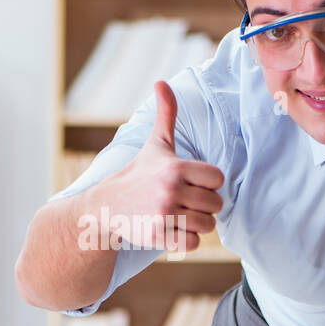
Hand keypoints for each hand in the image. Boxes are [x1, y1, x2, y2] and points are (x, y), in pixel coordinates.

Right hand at [100, 81, 224, 252]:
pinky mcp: (158, 236)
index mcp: (175, 167)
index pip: (218, 179)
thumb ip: (166, 114)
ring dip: (198, 224)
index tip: (193, 183)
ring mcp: (164, 214)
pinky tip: (174, 230)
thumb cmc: (138, 174)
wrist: (106, 206)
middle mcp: (170, 190)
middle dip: (205, 205)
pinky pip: (193, 243)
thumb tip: (161, 81)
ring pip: (207, 225)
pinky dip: (188, 240)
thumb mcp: (155, 144)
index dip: (209, 183)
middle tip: (186, 202)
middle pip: (215, 204)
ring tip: (181, 216)